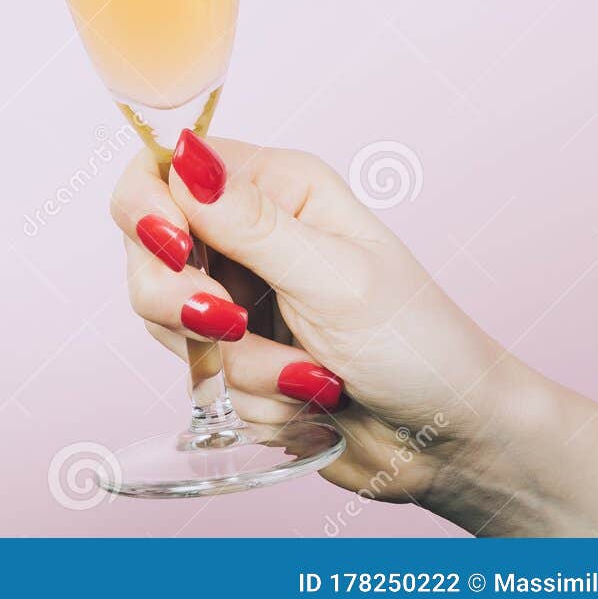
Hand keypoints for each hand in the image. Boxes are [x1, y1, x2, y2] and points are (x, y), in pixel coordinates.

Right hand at [111, 131, 513, 509]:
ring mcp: (238, 295)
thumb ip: (250, 223)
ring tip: (304, 373)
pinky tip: (307, 398)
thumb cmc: (419, 346)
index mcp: (277, 187)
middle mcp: (248, 233)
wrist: (450, 442)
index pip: (164, 166)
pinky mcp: (236, 355)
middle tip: (229, 325)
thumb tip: (184, 156)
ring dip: (235, 361)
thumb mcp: (335, 279)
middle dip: (178, 298)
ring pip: (166, 319)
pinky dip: (250, 397)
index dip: (148, 206)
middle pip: (147, 247)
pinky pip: (200, 376)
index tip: (173, 252)